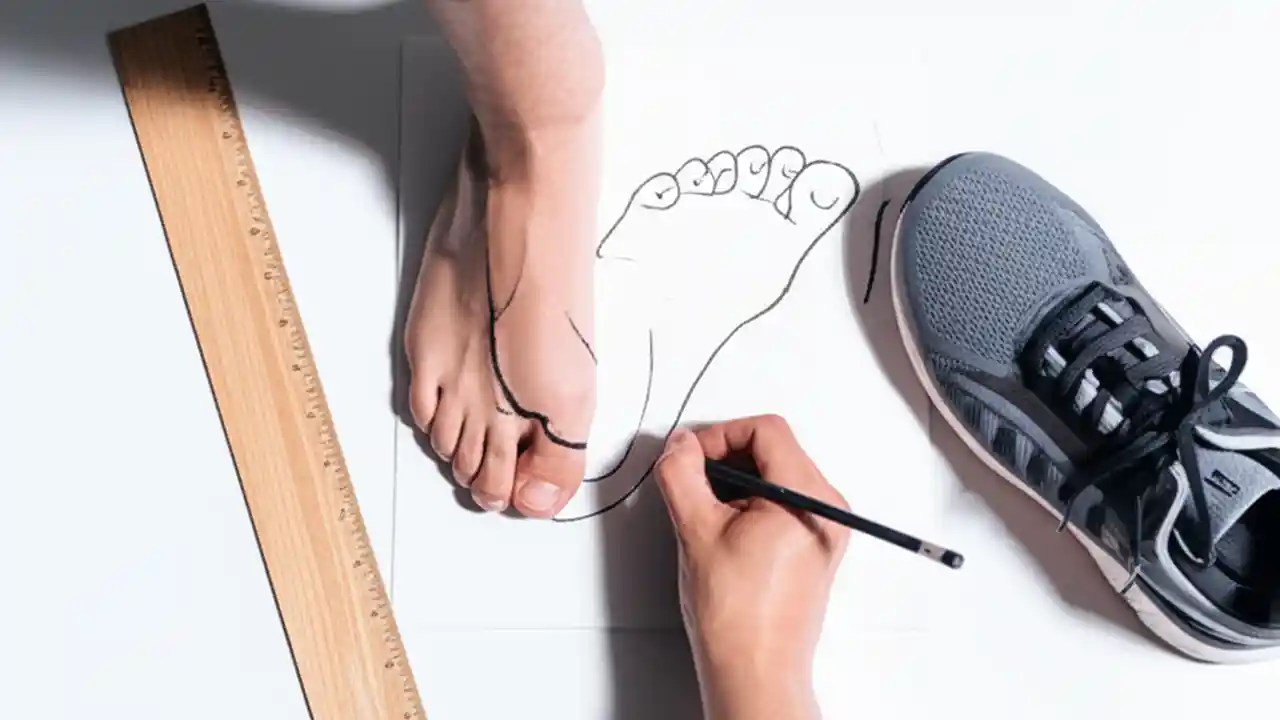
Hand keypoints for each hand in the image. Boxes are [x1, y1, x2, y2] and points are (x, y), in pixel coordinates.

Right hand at [655, 415, 849, 719]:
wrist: (756, 671)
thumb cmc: (738, 617)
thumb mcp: (697, 530)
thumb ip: (682, 475)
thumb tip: (679, 446)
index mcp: (808, 498)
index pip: (766, 430)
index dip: (721, 434)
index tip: (692, 456)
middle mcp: (826, 508)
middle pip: (774, 448)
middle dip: (726, 456)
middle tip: (693, 481)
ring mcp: (823, 528)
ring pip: (775, 473)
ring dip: (735, 481)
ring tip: (708, 514)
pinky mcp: (814, 545)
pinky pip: (782, 501)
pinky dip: (749, 502)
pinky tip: (725, 531)